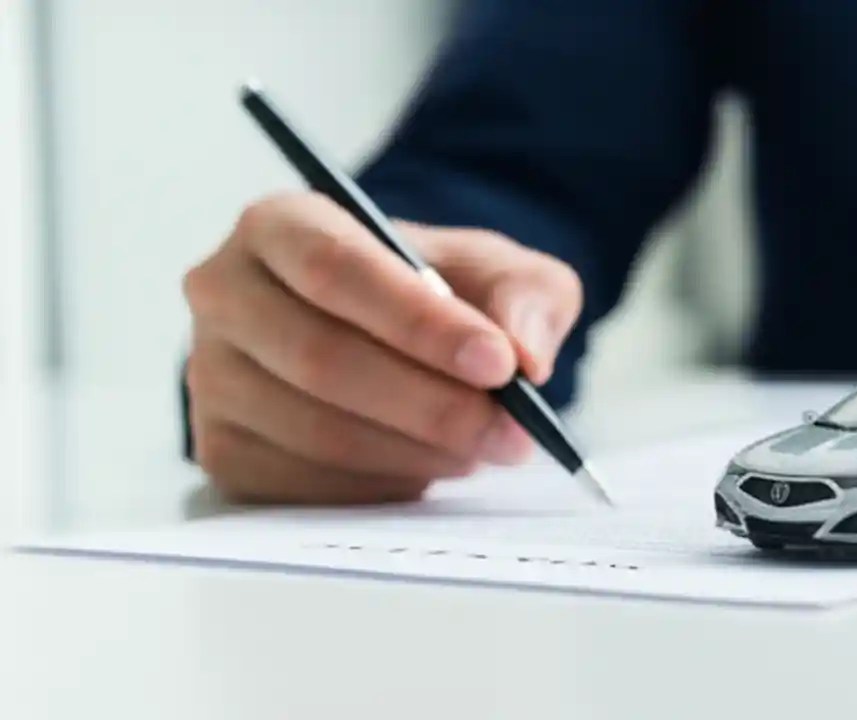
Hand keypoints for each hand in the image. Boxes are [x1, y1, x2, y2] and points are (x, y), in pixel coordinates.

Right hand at [182, 192, 582, 502]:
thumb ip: (524, 296)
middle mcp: (226, 295)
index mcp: (280, 225)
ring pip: (315, 431)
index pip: (335, 268)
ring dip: (416, 451)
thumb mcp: (498, 272)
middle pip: (320, 358)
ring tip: (481, 447)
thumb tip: (524, 355)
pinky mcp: (223, 451)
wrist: (391, 343)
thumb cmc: (436, 295)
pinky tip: (428, 467)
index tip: (499, 364)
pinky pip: (305, 486)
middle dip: (430, 404)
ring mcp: (212, 379)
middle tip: (510, 431)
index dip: (419, 322)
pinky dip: (383, 484)